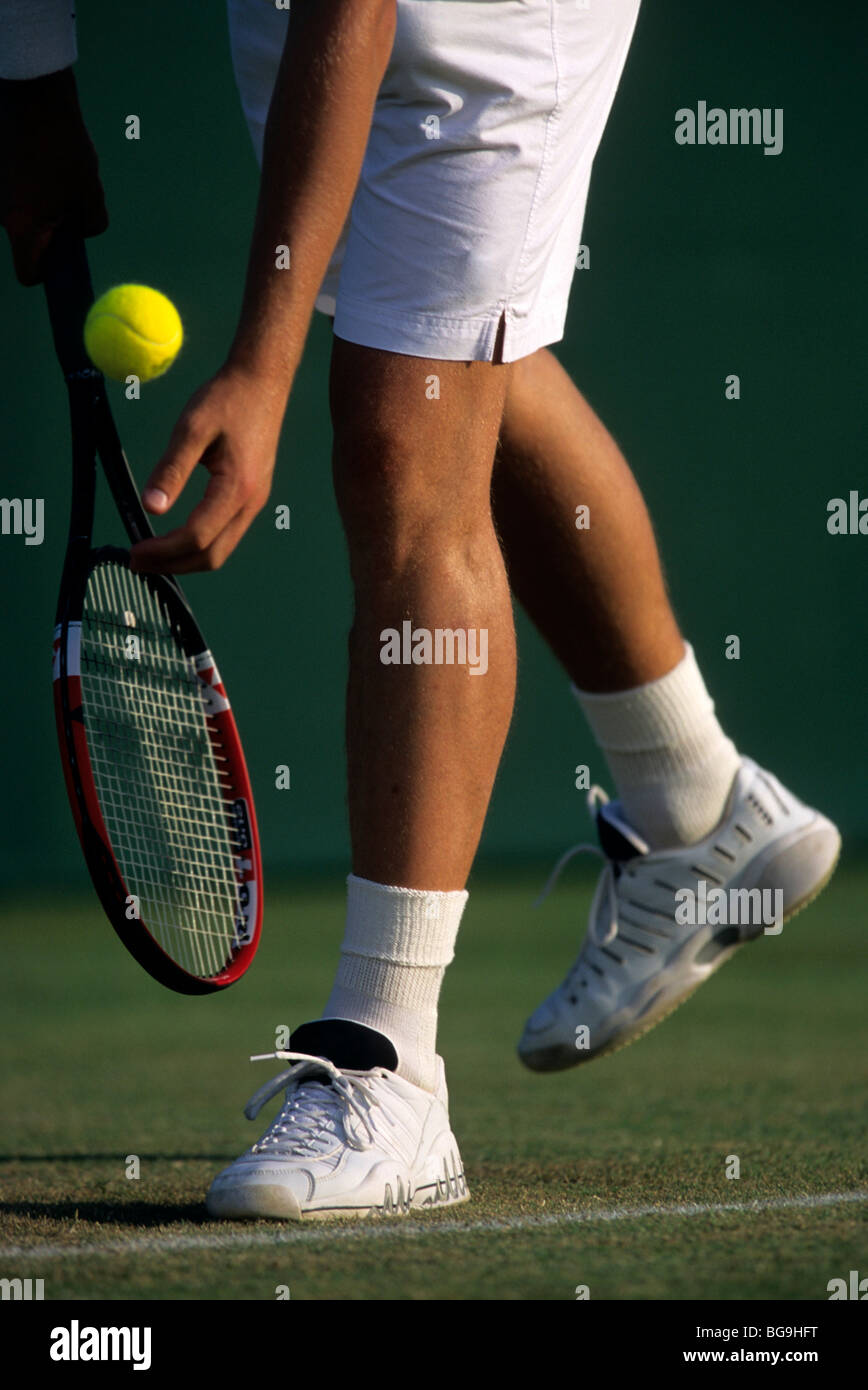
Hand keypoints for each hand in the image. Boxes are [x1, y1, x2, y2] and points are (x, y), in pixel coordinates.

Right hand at [0, 69, 107, 284]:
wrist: (32, 88)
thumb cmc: (61, 143)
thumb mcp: (89, 191)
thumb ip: (90, 224)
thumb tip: (82, 233)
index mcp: (21, 227)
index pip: (29, 274)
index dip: (49, 275)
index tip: (67, 264)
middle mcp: (2, 214)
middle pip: (30, 241)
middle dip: (55, 232)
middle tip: (76, 209)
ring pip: (28, 214)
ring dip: (48, 205)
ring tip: (65, 174)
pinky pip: (21, 191)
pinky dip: (38, 185)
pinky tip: (51, 159)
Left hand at [130, 365, 285, 573]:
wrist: (262, 382)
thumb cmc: (226, 399)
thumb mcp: (191, 428)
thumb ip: (171, 470)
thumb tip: (150, 507)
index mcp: (237, 487)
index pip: (198, 536)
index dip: (163, 550)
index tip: (133, 550)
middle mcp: (251, 502)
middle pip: (212, 555)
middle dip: (173, 565)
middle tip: (137, 562)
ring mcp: (255, 502)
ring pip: (221, 550)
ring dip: (186, 559)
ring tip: (153, 555)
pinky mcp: (252, 496)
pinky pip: (226, 534)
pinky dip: (199, 544)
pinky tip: (177, 537)